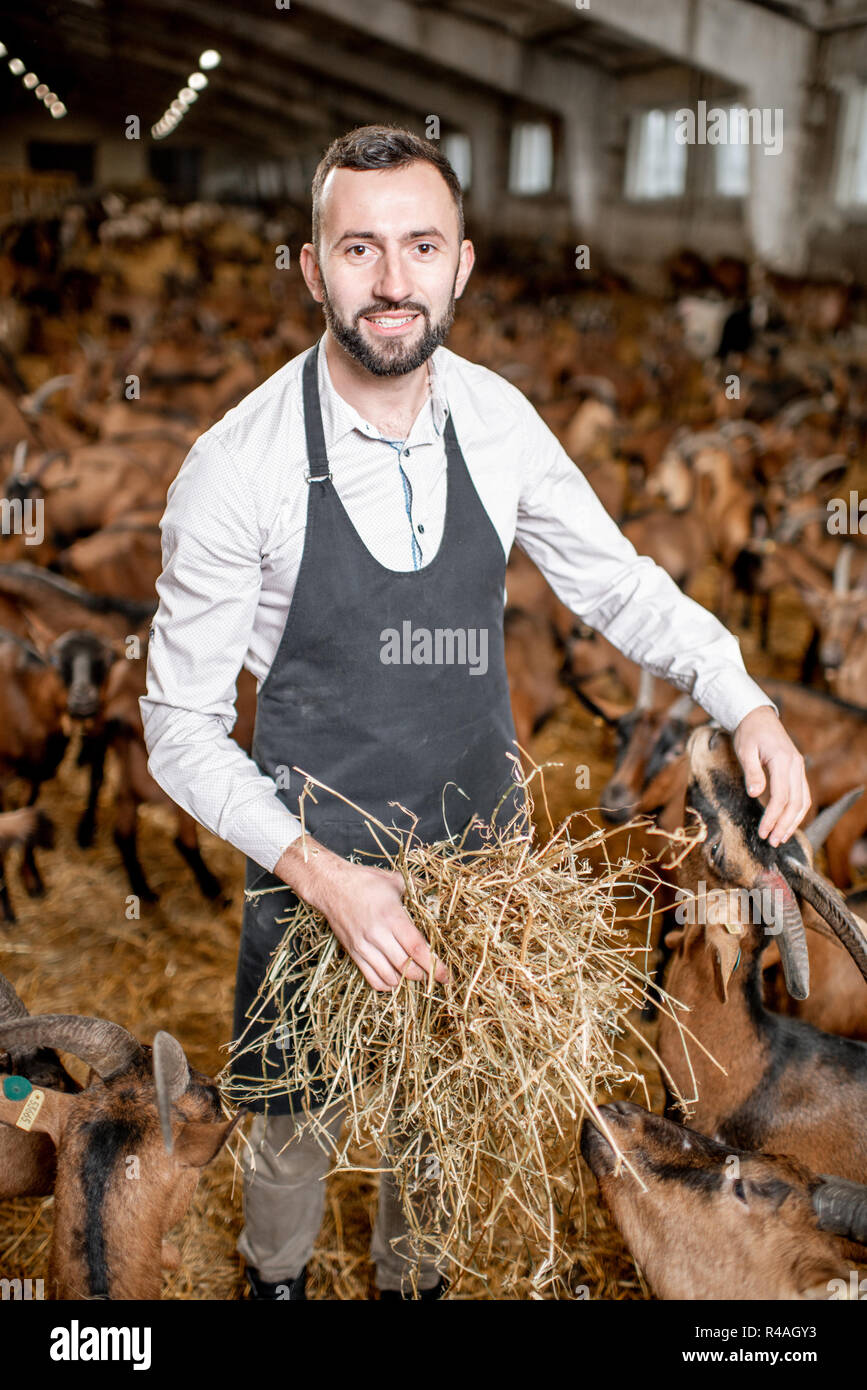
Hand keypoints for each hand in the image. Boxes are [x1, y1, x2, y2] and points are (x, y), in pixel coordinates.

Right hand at [274, 836, 448, 991]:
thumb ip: (416, 890)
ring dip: (405, 980)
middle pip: (405, 966)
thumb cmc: (364, 881)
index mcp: (391, 916)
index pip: (416, 948)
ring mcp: (363, 945)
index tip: (445, 976)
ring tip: (413, 974)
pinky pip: (371, 978)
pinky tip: (393, 978)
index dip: (434, 965)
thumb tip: (435, 895)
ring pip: (389, 976)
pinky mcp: (352, 952)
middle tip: (432, 974)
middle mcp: (377, 934)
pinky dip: (385, 984)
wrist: (331, 885)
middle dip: (423, 975)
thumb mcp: (394, 881)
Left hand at [732, 705, 810, 846]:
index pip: (781, 797)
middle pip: (795, 803)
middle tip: (773, 842)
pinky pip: (803, 794)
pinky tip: (788, 823)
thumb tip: (756, 794)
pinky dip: (797, 811)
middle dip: (784, 825)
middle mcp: (796, 766)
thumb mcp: (745, 750)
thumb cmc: (749, 733)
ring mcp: (799, 768)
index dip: (772, 818)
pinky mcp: (797, 770)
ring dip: (793, 822)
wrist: (757, 716)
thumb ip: (752, 772)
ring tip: (781, 838)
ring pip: (803, 801)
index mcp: (783, 761)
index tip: (763, 832)